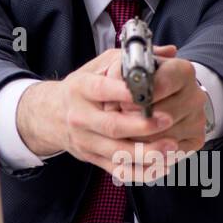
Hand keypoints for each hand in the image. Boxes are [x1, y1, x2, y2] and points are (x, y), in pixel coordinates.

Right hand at [15, 44, 190, 183]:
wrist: (52, 115)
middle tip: (169, 120)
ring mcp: (86, 141)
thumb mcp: (99, 65)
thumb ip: (131, 59)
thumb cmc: (83, 88)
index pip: (100, 90)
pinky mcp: (93, 159)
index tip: (147, 93)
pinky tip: (161, 165)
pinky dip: (141, 172)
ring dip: (146, 153)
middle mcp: (80, 116)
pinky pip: (119, 170)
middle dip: (141, 126)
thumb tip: (167, 51)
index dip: (123, 92)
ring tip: (171, 147)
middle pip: (110, 126)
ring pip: (116, 153)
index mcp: (80, 88)